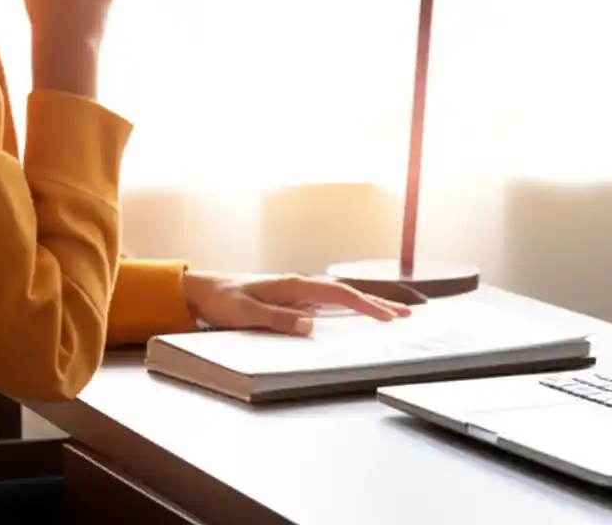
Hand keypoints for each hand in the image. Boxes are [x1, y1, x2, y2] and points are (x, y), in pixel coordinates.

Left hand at [182, 272, 411, 335]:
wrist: (206, 290)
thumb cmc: (224, 301)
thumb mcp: (246, 314)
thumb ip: (278, 319)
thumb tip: (311, 326)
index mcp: (294, 286)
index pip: (339, 295)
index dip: (366, 306)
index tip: (388, 317)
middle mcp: (301, 286)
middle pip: (348, 294)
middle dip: (378, 303)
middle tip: (406, 315)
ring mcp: (300, 292)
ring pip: (342, 298)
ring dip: (368, 304)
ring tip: (393, 314)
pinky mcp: (295, 300)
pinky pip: (330, 303)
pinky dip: (351, 307)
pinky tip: (359, 314)